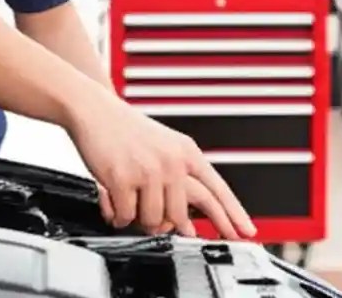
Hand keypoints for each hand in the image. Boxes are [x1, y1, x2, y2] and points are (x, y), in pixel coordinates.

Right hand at [67, 94, 256, 239]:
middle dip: (163, 222)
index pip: (218, 188)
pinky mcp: (123, 179)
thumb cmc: (126, 130)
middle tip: (150, 216)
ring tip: (127, 198)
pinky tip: (112, 198)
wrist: (95, 110)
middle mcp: (172, 161)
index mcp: (186, 152)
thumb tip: (188, 221)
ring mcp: (148, 171)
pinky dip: (117, 213)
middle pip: (180, 216)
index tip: (246, 232)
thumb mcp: (165, 147)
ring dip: (136, 217)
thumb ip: (180, 179)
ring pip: (151, 220)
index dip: (233, 213)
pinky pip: (125, 216)